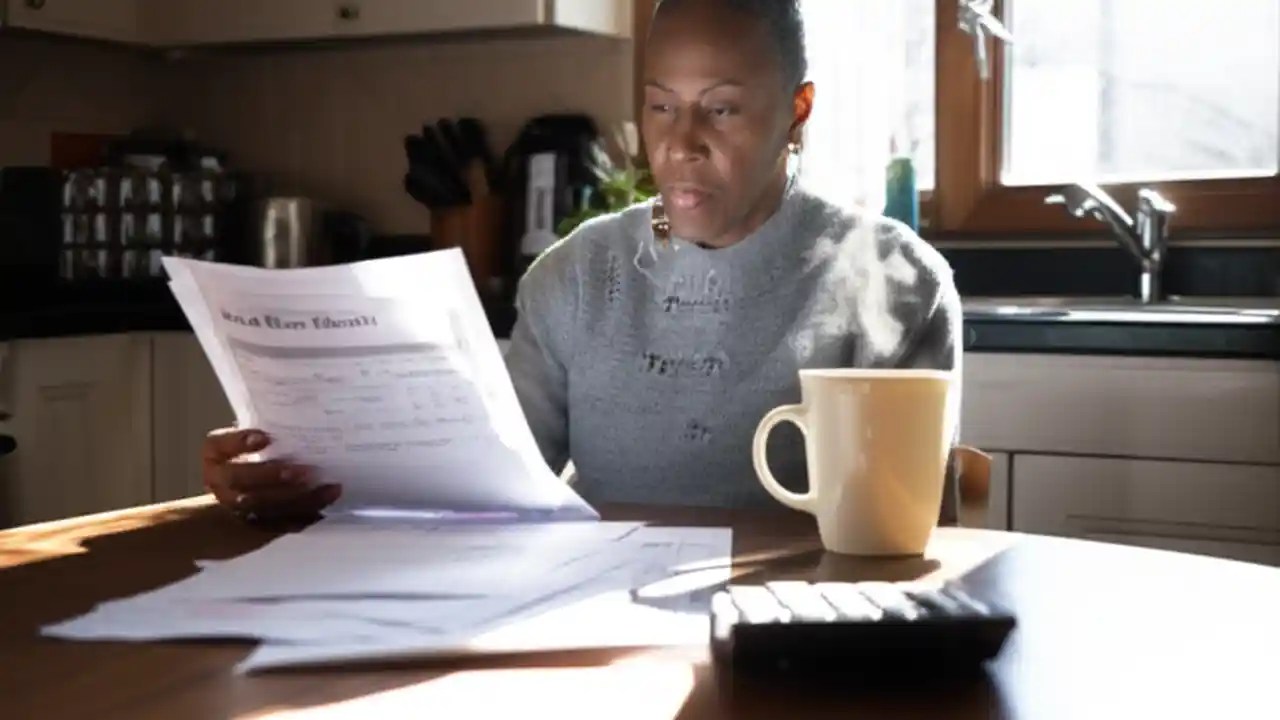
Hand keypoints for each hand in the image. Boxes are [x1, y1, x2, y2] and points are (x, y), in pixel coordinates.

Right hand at [201, 427, 340, 521]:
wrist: (248, 488)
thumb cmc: (259, 452)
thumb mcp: (256, 436)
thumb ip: (270, 429)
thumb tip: (306, 414)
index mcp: (215, 453)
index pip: (218, 444)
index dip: (239, 442)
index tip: (264, 437)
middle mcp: (218, 481)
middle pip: (238, 479)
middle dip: (270, 476)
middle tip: (302, 471)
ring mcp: (235, 506)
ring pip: (262, 506)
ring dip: (296, 498)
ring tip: (327, 489)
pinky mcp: (256, 523)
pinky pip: (280, 523)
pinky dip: (305, 515)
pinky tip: (325, 504)